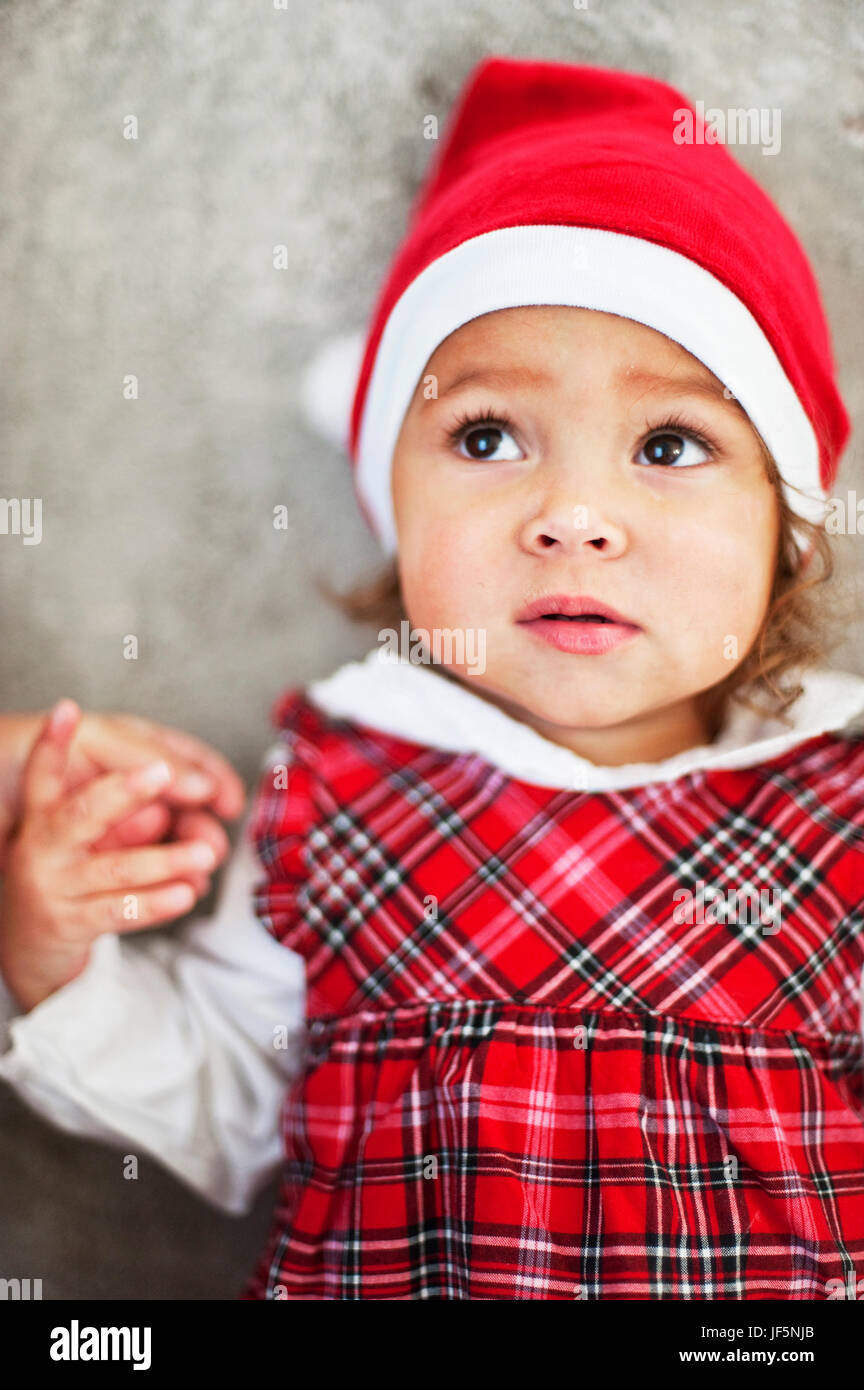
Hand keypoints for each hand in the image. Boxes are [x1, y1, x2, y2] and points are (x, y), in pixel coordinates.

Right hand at [0, 702, 226, 1011]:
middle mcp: (41, 848)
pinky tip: (188, 893)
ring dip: (166, 860)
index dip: (52, 742)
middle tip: (162, 771)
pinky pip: (120, 910)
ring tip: (207, 852)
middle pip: (82, 814)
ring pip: (116, 868)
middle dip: (124, 792)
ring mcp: (54, 887)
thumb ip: (119, 816)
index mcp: (41, 817)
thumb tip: (176, 806)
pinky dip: (157, 902)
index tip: (67, 709)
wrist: (29, 946)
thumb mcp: (76, 839)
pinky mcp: (72, 923)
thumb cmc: (65, 874)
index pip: (43, 774)